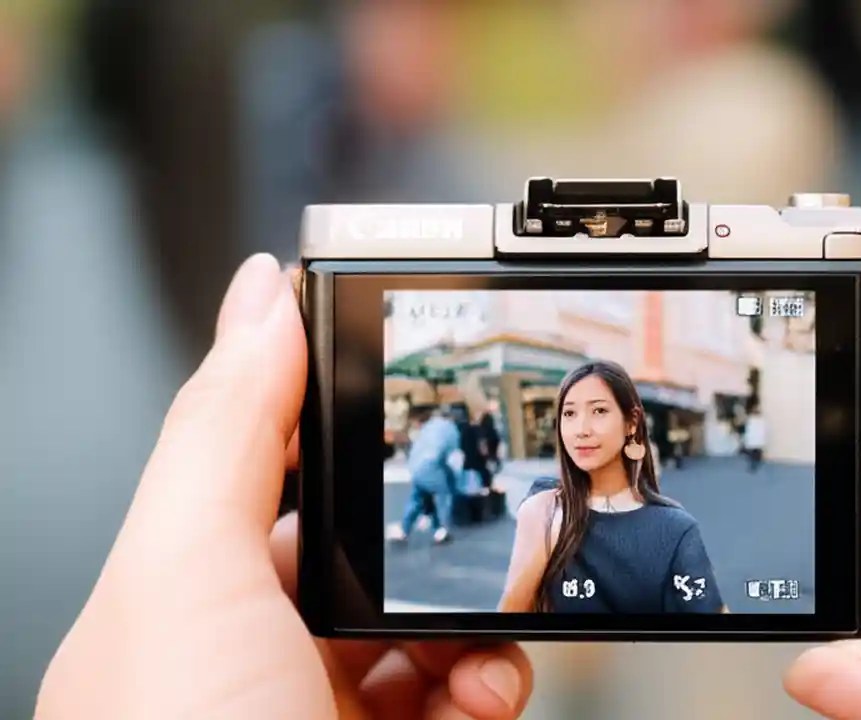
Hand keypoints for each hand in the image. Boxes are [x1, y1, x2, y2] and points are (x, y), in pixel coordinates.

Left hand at [36, 255, 533, 718]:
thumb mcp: (185, 574)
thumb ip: (225, 432)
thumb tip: (263, 296)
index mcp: (187, 599)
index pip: (271, 478)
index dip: (338, 424)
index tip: (406, 381)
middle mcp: (253, 657)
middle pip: (368, 554)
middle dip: (432, 536)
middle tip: (465, 521)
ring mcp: (324, 710)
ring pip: (432, 630)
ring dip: (482, 618)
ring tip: (489, 630)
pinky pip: (468, 696)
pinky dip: (496, 682)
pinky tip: (488, 686)